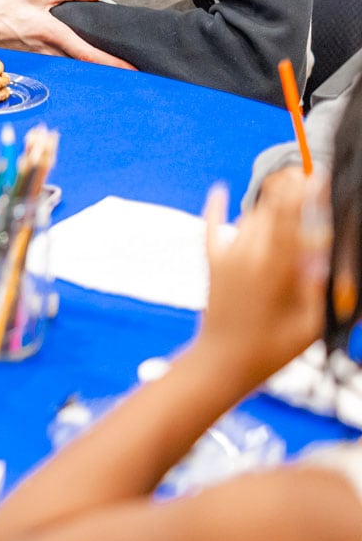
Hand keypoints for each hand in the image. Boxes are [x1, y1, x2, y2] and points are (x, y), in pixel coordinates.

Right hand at [0, 0, 136, 67]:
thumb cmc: (0, 10)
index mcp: (52, 33)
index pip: (88, 53)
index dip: (112, 63)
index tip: (131, 70)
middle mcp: (48, 52)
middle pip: (85, 65)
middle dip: (107, 68)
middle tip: (129, 70)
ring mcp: (41, 61)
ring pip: (73, 66)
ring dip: (90, 66)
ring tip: (108, 64)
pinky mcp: (34, 63)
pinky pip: (59, 65)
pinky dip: (72, 64)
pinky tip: (79, 60)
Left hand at [195, 170, 329, 385]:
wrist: (222, 363)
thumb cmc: (273, 349)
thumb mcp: (311, 322)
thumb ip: (322, 285)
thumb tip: (329, 255)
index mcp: (275, 266)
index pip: (288, 215)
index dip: (301, 191)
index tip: (315, 176)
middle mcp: (248, 254)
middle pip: (271, 211)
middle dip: (291, 194)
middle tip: (308, 180)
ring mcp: (228, 257)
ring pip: (251, 219)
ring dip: (270, 207)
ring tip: (288, 191)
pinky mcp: (213, 264)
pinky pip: (211, 229)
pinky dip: (216, 208)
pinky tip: (219, 189)